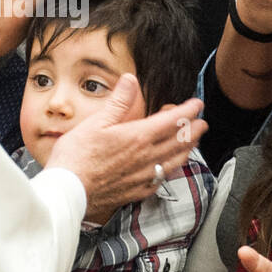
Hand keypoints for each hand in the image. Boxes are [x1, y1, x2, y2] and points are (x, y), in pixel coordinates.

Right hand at [45, 75, 205, 223]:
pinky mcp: (136, 191)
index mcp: (138, 137)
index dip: (188, 111)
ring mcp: (143, 176)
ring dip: (188, 150)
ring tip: (193, 143)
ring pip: (174, 162)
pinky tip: (168, 169)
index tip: (197, 104)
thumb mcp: (95, 122)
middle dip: (194, 130)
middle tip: (202, 123)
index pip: (172, 121)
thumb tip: (131, 80)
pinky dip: (170, 171)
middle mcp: (146, 157)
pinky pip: (161, 180)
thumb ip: (118, 101)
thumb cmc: (77, 157)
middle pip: (179, 142)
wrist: (68, 191)